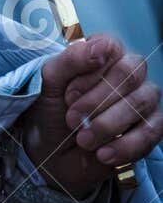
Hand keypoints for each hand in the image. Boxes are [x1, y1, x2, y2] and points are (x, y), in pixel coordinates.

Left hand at [22, 34, 162, 195]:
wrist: (54, 153)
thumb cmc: (53, 112)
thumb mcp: (50, 84)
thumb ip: (70, 60)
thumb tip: (99, 48)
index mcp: (104, 55)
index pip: (111, 48)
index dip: (89, 74)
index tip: (68, 95)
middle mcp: (129, 73)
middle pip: (130, 74)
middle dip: (97, 101)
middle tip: (72, 120)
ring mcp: (144, 100)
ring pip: (141, 102)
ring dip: (107, 125)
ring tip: (83, 140)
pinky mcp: (151, 128)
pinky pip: (150, 132)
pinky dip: (125, 146)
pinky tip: (103, 154)